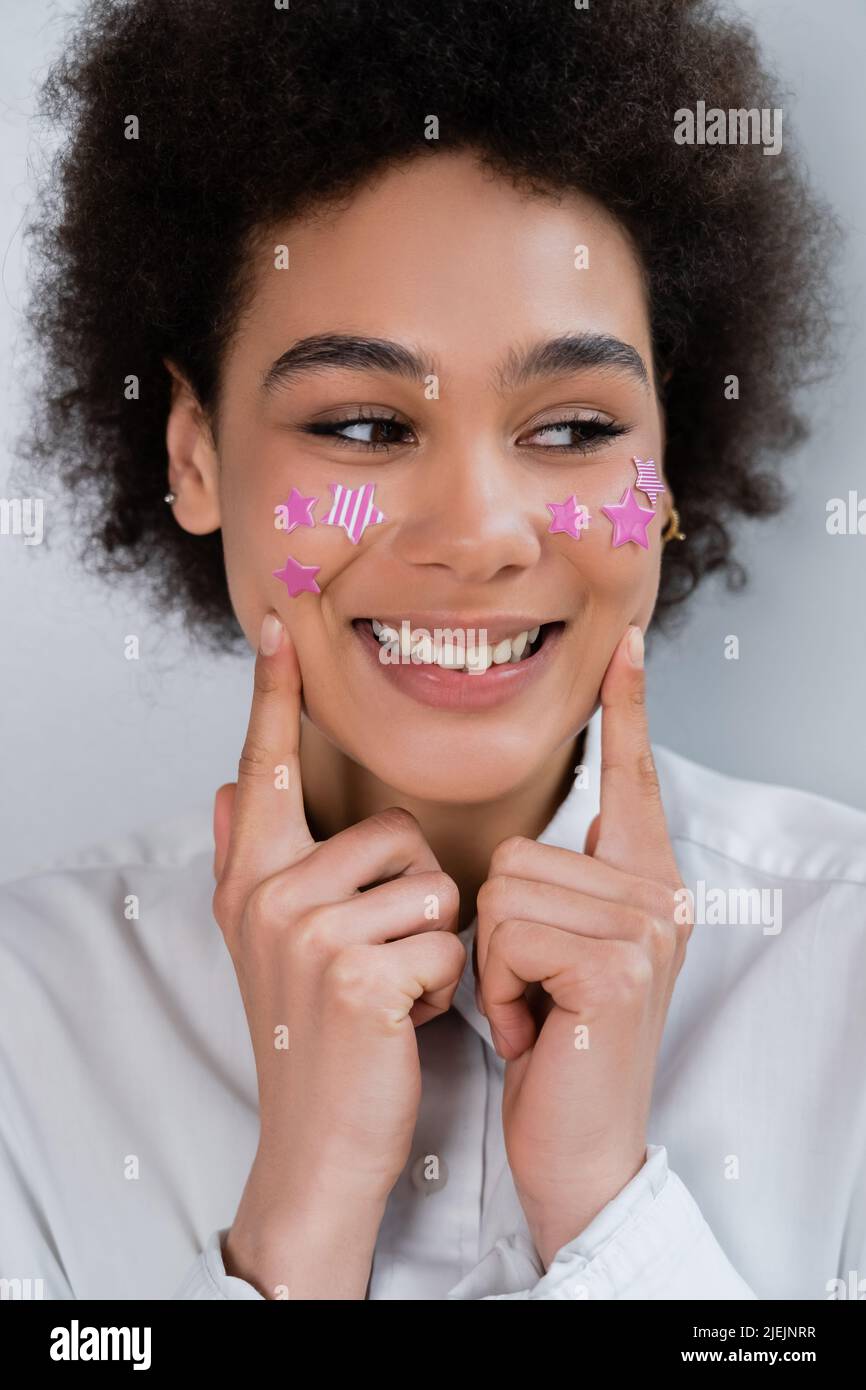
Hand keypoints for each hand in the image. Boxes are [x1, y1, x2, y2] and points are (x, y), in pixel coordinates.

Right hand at [213, 612, 465, 1297]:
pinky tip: (407, 1022)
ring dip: (435, 946)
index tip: (281, 620)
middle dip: (417, 898)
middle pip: (397, 830)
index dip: (274, 691)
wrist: (318, 1145)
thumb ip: (252, 861)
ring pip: (435, 884)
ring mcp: (308, 933)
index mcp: (252, 877)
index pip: (265, 764)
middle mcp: (268, 893)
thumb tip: (231, 787)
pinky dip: (446, 987)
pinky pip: (449, 940)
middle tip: (383, 961)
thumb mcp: (266, 947)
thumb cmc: (313, 1038)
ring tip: (395, 991)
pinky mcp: (358, 973)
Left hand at [474, 624, 691, 1268]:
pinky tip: (534, 1030)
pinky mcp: (617, 965)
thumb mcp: (551, 952)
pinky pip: (507, 935)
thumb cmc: (555, 1045)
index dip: (626, 709)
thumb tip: (535, 833)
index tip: (623, 644)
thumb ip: (553, 886)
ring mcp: (645, 928)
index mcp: (642, 883)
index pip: (632, 779)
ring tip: (533, 1009)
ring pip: (502, 891)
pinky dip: (499, 991)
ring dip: (493, 964)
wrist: (576, 1149)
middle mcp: (658, 895)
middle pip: (517, 852)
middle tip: (532, 992)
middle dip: (497, 933)